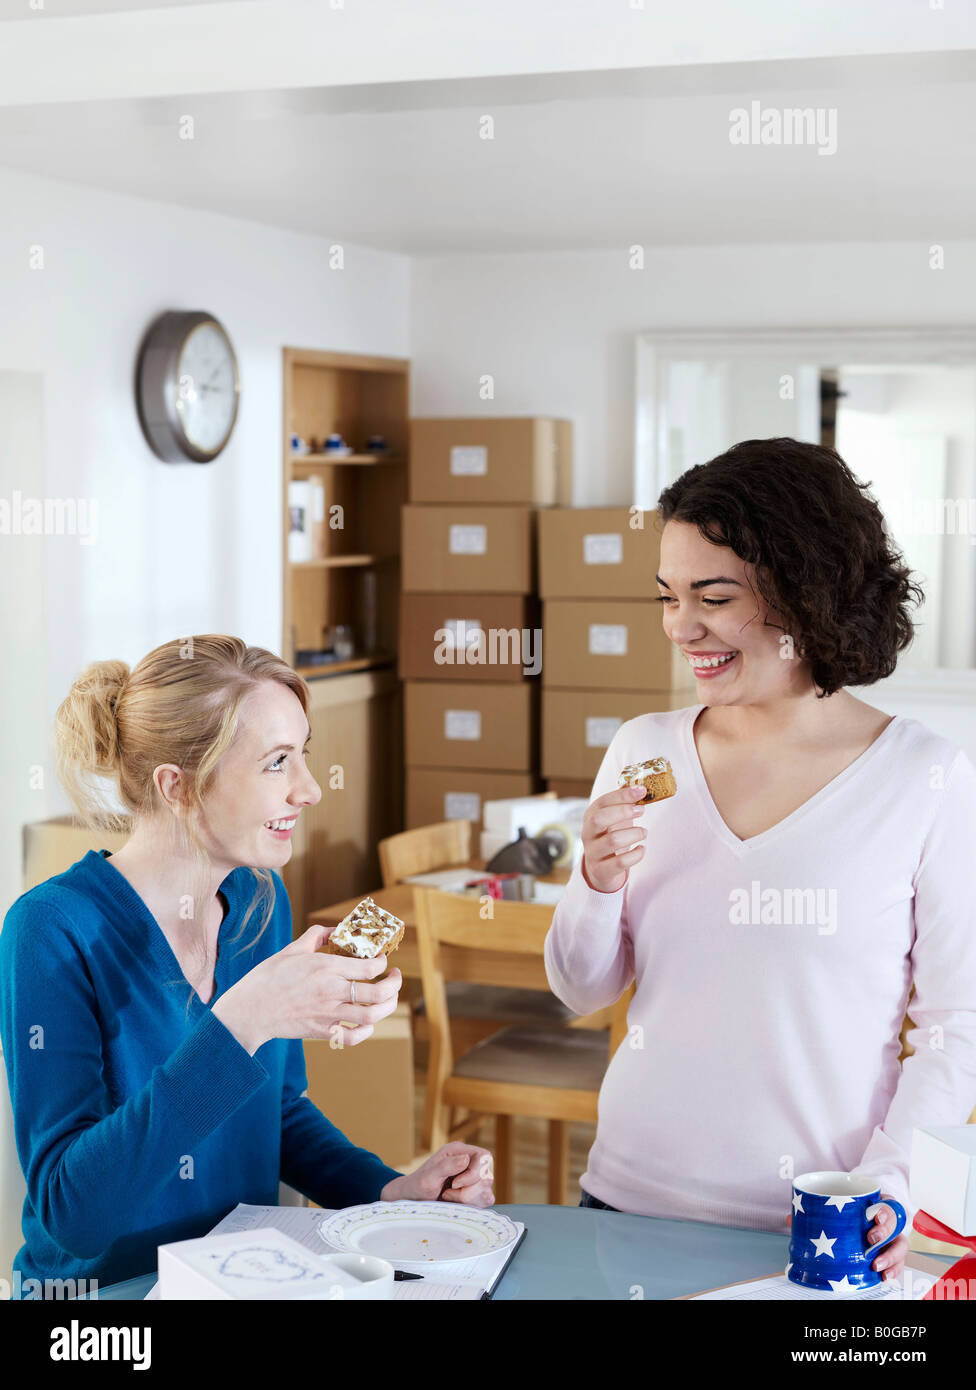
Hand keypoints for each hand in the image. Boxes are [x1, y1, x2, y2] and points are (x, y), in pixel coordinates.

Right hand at [212, 924, 400, 1053]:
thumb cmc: (267, 978)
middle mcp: (332, 991)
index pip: (370, 966)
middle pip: (379, 992)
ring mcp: (329, 1013)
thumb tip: (332, 930)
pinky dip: (366, 1031)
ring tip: (388, 999)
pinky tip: (367, 1023)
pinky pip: (353, 1037)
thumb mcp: (291, 950)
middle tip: (395, 977)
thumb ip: (315, 937)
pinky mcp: (322, 1031)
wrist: (249, 1011)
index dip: (382, 962)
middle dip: (394, 984)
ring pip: (371, 1015)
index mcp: (326, 967)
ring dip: (387, 1007)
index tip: (382, 960)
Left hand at [380, 1143, 493, 1205]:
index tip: (455, 1183)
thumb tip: (466, 1159)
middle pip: (487, 1175)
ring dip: (467, 1199)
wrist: (413, 1200)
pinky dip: (472, 1204)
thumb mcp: (428, 1177)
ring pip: (486, 1190)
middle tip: (447, 1193)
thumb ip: (446, 1166)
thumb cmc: (418, 1186)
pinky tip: (456, 1204)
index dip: (474, 1172)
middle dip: (468, 1190)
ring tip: (448, 1197)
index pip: (484, 1157)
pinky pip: (486, 1199)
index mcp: (458, 1151)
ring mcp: (474, 1179)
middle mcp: (469, 1163)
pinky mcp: (475, 1193)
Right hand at [581, 785, 647, 892]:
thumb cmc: (610, 839)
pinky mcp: (602, 871)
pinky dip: (636, 854)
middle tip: (641, 811)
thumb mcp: (613, 821)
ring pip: (612, 840)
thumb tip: (642, 788)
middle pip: (599, 819)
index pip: (602, 802)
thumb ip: (624, 805)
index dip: (622, 795)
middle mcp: (588, 834)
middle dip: (622, 812)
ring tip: (644, 832)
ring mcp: (593, 853)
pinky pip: (621, 862)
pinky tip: (641, 849)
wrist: (600, 871)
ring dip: (634, 834)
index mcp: (590, 818)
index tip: (641, 791)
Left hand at [785, 1193, 908, 1283]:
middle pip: (894, 1225)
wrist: (862, 1217)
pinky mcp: (891, 1254)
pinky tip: (883, 1276)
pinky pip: (898, 1263)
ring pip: (900, 1245)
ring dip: (891, 1256)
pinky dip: (893, 1270)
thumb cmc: (849, 1211)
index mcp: (876, 1203)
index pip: (886, 1203)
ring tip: (876, 1265)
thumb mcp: (836, 1207)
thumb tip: (791, 1219)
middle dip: (885, 1233)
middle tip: (871, 1240)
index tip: (873, 1216)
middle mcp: (887, 1220)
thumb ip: (815, 1211)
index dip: (882, 1210)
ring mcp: (891, 1238)